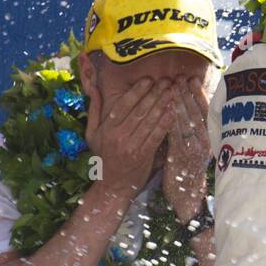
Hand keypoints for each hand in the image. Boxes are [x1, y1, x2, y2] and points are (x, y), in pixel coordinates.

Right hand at [85, 77, 174, 199]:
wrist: (112, 186)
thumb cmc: (104, 156)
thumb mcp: (92, 134)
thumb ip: (95, 111)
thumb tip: (95, 89)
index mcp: (106, 129)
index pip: (122, 105)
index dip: (136, 91)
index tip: (148, 80)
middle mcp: (117, 136)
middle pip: (138, 110)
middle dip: (154, 94)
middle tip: (166, 81)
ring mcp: (131, 146)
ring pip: (149, 121)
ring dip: (162, 105)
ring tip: (172, 92)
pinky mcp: (143, 155)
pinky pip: (156, 136)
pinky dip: (165, 123)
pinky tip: (173, 112)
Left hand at [164, 75, 211, 221]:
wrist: (187, 195)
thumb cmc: (187, 168)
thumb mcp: (193, 146)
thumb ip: (190, 128)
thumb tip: (183, 106)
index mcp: (209, 137)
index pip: (204, 111)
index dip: (198, 94)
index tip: (191, 79)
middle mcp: (205, 141)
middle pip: (195, 112)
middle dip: (187, 93)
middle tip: (180, 77)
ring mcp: (194, 149)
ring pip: (186, 121)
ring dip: (177, 102)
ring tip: (170, 87)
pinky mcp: (181, 156)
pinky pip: (175, 134)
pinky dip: (170, 121)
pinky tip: (163, 110)